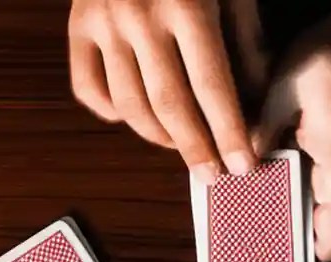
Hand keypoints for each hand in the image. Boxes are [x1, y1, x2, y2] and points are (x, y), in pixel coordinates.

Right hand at [69, 0, 266, 181]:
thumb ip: (245, 40)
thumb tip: (253, 100)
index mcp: (187, 5)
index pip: (212, 86)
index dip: (230, 131)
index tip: (243, 163)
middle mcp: (140, 19)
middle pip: (169, 105)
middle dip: (194, 147)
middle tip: (211, 176)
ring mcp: (102, 25)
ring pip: (128, 106)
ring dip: (156, 136)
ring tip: (180, 146)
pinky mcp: (76, 28)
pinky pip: (89, 89)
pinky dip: (112, 112)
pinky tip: (135, 115)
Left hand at [253, 9, 330, 261]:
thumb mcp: (287, 89)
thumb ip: (260, 130)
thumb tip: (233, 166)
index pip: (327, 243)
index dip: (293, 256)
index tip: (255, 257)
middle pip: (309, 233)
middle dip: (271, 237)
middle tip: (228, 242)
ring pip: (305, 212)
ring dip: (271, 213)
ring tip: (228, 217)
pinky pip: (305, 188)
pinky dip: (279, 191)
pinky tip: (244, 184)